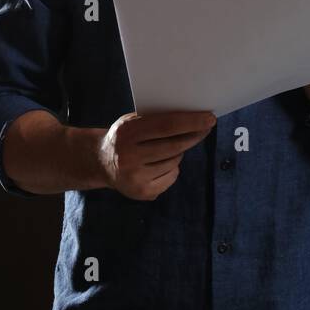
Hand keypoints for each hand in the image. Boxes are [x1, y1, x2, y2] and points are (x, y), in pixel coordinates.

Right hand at [98, 110, 216, 200]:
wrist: (100, 163)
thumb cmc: (123, 137)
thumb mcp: (131, 121)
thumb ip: (155, 119)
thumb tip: (192, 116)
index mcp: (127, 133)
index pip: (167, 125)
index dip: (191, 122)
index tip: (209, 118)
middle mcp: (129, 156)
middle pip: (174, 146)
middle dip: (194, 136)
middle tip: (206, 128)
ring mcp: (135, 177)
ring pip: (174, 161)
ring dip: (179, 152)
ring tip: (168, 147)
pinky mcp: (142, 192)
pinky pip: (171, 177)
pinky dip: (172, 168)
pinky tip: (160, 163)